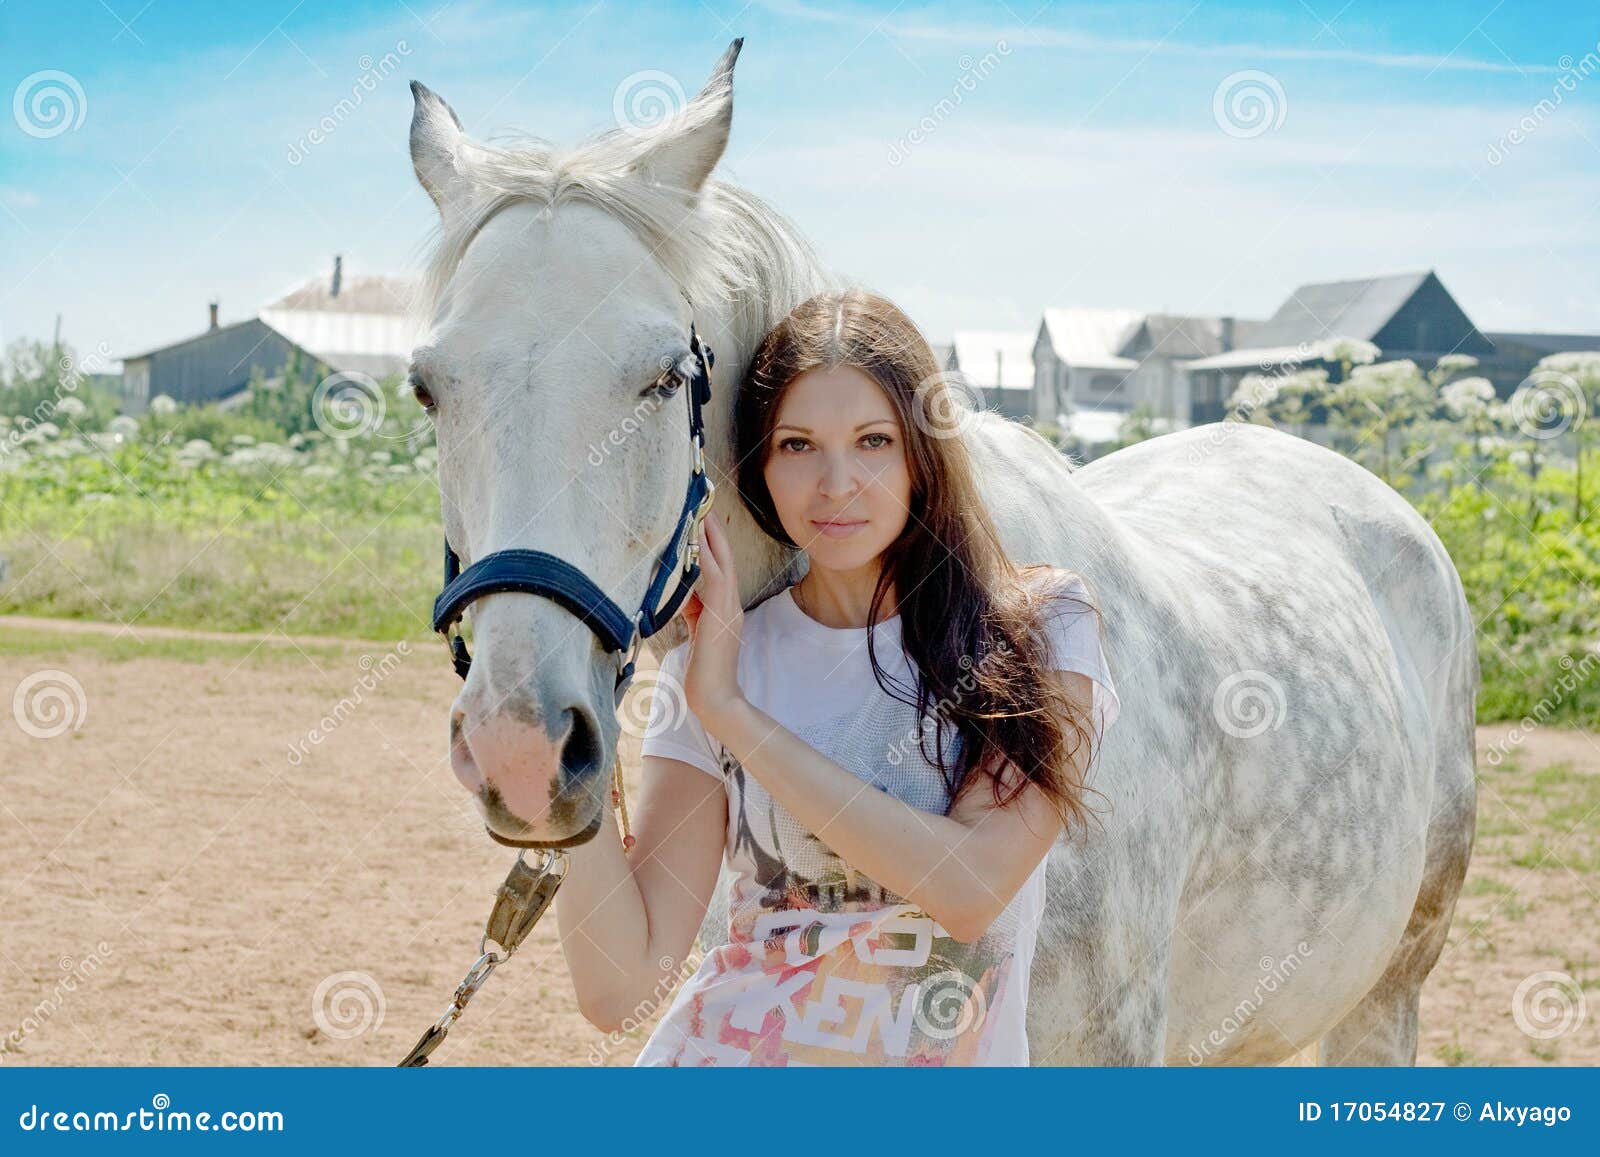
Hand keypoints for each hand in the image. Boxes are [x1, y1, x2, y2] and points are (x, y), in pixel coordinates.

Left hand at [681, 509, 744, 726]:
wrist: (715, 699)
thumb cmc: (703, 672)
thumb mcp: (697, 632)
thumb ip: (693, 609)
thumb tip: (682, 590)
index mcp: (726, 607)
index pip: (721, 565)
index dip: (714, 540)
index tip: (704, 515)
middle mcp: (731, 603)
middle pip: (725, 556)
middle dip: (715, 528)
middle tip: (706, 499)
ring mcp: (729, 609)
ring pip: (721, 562)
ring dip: (711, 535)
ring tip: (701, 509)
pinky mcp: (720, 616)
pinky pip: (714, 579)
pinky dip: (706, 557)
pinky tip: (696, 540)